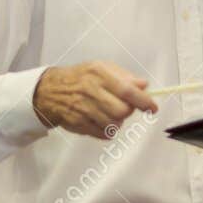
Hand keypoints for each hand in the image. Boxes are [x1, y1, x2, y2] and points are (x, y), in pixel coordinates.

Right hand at [32, 61, 157, 138]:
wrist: (49, 90)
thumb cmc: (81, 77)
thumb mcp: (102, 68)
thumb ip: (125, 76)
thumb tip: (144, 85)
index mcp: (99, 74)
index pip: (127, 90)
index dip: (144, 101)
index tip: (152, 108)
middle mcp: (90, 91)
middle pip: (122, 111)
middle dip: (128, 112)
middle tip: (123, 107)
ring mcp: (83, 108)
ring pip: (114, 124)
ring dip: (118, 121)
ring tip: (109, 112)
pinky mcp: (78, 123)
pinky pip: (103, 134)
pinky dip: (108, 130)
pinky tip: (101, 120)